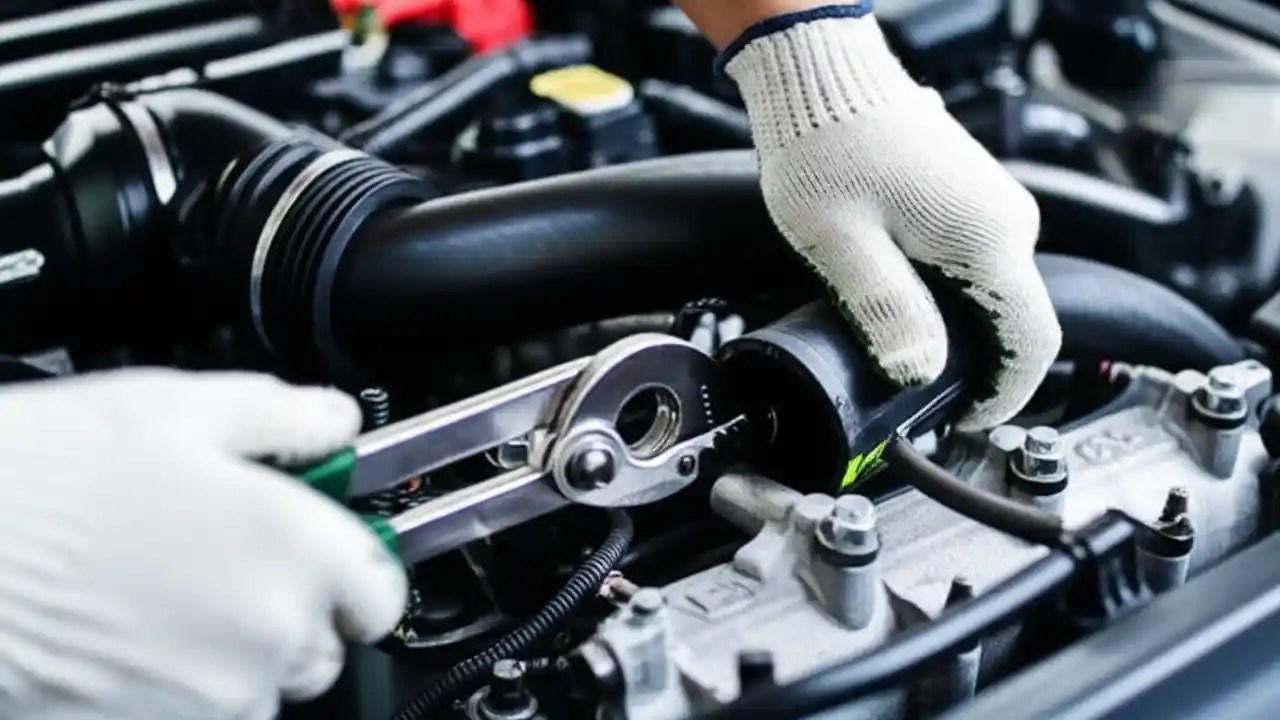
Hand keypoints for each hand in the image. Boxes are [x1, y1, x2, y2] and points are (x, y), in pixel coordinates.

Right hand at [0, 369, 406, 719]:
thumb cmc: (43, 477)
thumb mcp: (174, 408)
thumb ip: (283, 419)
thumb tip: (336, 423)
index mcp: (296, 552)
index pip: (382, 594)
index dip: (358, 574)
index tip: (331, 559)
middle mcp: (268, 638)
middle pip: (321, 647)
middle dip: (289, 612)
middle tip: (222, 563)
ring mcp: (211, 701)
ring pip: (256, 689)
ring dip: (229, 654)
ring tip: (158, 595)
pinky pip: (196, 717)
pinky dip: (175, 688)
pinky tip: (126, 636)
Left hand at [723, 8, 1060, 428]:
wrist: (820, 78)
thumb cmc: (822, 150)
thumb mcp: (840, 245)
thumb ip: (885, 312)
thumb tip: (919, 374)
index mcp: (987, 240)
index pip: (1031, 343)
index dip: (1003, 396)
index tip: (964, 420)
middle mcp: (1007, 221)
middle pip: (1015, 321)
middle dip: (976, 366)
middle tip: (919, 393)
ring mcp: (993, 205)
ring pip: (995, 293)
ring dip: (960, 330)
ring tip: (902, 349)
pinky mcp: (972, 197)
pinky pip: (979, 264)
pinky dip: (953, 297)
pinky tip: (905, 302)